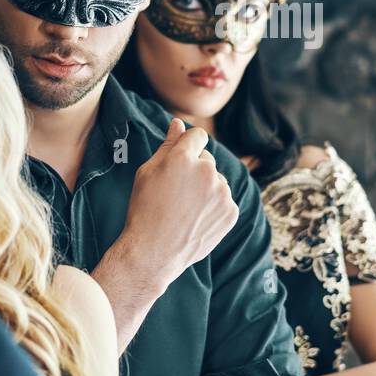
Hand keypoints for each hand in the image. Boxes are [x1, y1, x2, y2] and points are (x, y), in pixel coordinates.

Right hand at [117, 118, 238, 289]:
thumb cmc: (144, 209)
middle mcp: (207, 171)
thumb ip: (167, 146)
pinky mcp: (231, 211)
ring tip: (184, 209)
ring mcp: (222, 193)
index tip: (181, 158)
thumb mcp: (147, 173)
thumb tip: (178, 123)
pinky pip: (224, 200)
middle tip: (174, 192)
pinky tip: (194, 219)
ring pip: (216, 180)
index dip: (188, 144)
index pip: (197, 135)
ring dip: (205, 188)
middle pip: (207, 159)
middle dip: (194, 169)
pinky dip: (213, 207)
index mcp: (183, 158)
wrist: (153, 251)